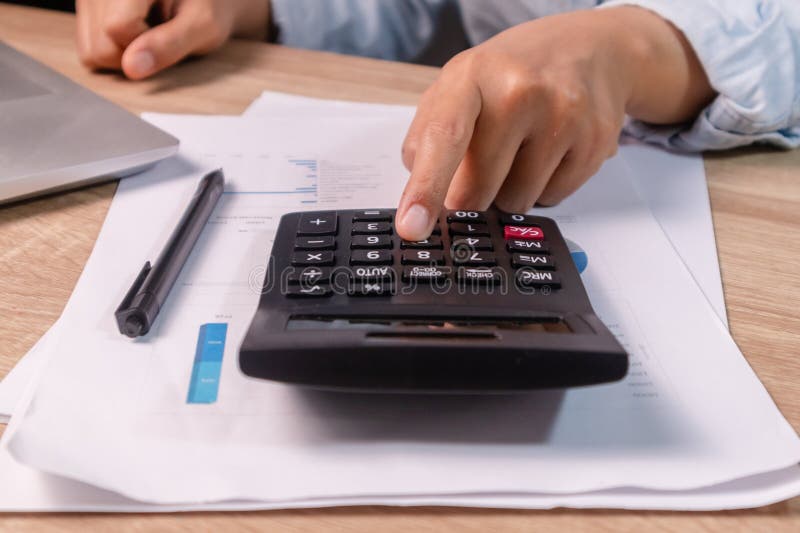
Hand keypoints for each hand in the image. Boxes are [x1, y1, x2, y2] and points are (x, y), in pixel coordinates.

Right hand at [76, 0, 270, 79]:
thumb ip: (170, 45)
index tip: (170, 32)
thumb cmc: (208, 7)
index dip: (147, 43)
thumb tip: (131, 68)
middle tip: (161, 35)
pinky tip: (135, 33)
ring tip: (149, 32)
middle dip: (133, 53)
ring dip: (123, 53)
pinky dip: (113, 49)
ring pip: (90, 51)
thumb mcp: (204, 26)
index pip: (117, 28)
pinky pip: (88, 47)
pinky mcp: (85, 8)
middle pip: (99, 45)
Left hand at [396, 7, 714, 240]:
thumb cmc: (510, 76)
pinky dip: (543, 187)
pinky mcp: (593, 143)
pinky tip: (548, 151)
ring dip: (509, 191)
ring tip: (522, 146)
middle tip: (485, 157)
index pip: (442, 139)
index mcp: (471, 77)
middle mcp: (518, 91)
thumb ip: (428, 142)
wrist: (588, 49)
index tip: (412, 227)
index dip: (425, 188)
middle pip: (476, 192)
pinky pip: (551, 200)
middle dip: (471, 193)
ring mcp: (562, 116)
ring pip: (514, 203)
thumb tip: (423, 203)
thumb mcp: (457, 89)